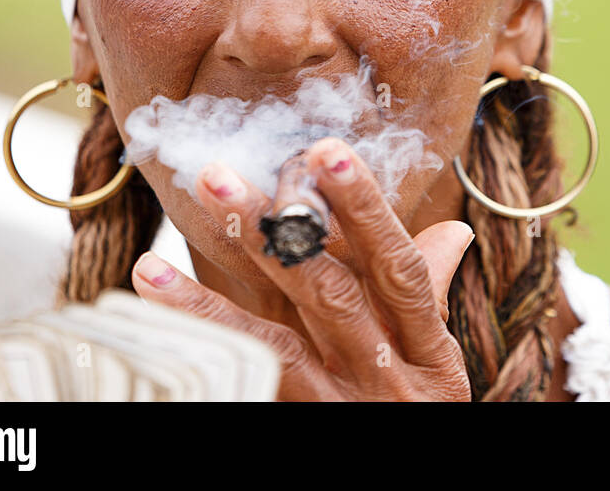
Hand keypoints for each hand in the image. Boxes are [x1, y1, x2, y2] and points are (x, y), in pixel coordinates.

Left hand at [131, 138, 474, 400]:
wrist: (415, 482)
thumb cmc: (414, 412)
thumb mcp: (430, 362)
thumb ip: (429, 297)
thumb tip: (454, 232)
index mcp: (433, 354)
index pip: (398, 269)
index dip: (365, 210)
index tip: (326, 152)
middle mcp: (392, 381)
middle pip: (336, 295)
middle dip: (277, 230)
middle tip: (220, 175)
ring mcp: (344, 411)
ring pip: (282, 339)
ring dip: (222, 280)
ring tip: (173, 232)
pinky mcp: (305, 427)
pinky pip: (249, 379)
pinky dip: (201, 330)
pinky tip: (155, 291)